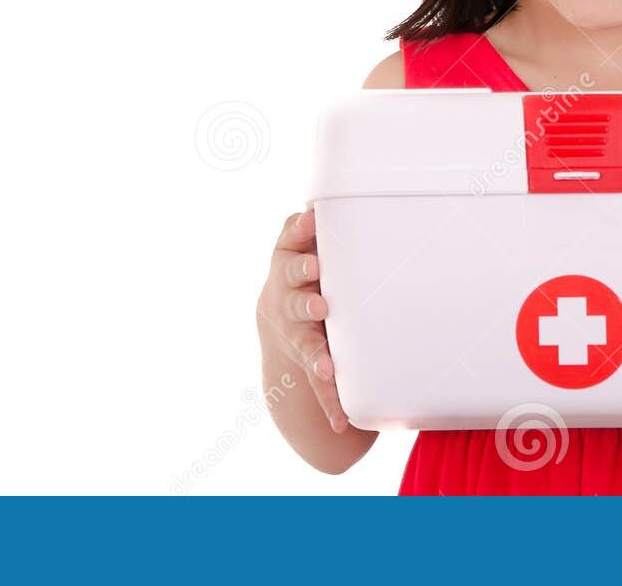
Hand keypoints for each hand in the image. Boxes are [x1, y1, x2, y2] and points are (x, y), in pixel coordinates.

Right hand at [258, 209, 347, 431]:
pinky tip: (341, 420)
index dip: (300, 235)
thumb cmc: (306, 273)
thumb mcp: (302, 245)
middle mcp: (287, 300)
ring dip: (316, 353)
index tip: (313, 222)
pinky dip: (330, 400)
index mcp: (288, 265)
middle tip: (320, 302)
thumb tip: (320, 200)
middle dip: (306, 297)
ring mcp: (296, 334)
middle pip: (294, 296)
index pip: (290, 244)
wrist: (280, 325)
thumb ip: (310, 226)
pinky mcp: (309, 362)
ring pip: (304, 343)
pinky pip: (320, 383)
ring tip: (326, 364)